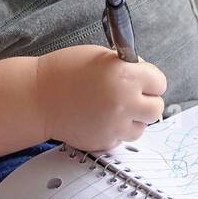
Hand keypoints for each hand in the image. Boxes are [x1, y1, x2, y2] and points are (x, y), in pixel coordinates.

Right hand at [35, 44, 166, 151]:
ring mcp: (115, 125)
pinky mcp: (104, 141)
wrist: (37, 97)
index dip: (150, 79)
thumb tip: (144, 78)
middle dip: (147, 100)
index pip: (160, 82)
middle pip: (156, 108)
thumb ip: (127, 68)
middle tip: (133, 95)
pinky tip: (101, 118)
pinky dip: (116, 130)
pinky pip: (122, 137)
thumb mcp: (101, 57)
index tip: (141, 79)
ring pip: (141, 127)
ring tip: (114, 108)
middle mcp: (124, 103)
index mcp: (126, 77)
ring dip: (133, 118)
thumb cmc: (64, 71)